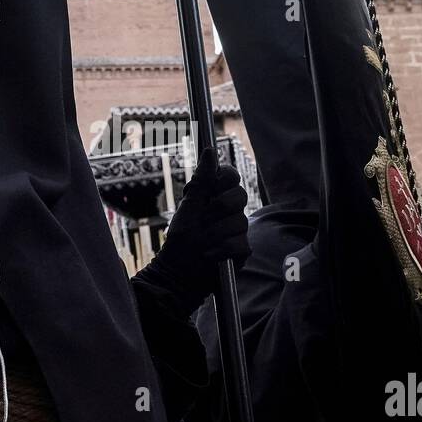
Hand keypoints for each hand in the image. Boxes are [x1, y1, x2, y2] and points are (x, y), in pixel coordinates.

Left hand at [141, 147, 249, 313]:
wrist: (179, 271)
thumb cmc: (182, 237)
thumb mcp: (189, 206)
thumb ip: (202, 180)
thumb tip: (209, 150)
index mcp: (215, 195)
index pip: (230, 175)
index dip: (222, 180)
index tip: (208, 190)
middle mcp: (230, 209)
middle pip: (239, 195)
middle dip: (219, 207)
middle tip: (203, 218)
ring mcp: (238, 229)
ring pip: (240, 221)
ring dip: (215, 233)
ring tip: (201, 242)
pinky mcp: (242, 249)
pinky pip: (240, 243)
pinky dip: (221, 249)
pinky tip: (209, 255)